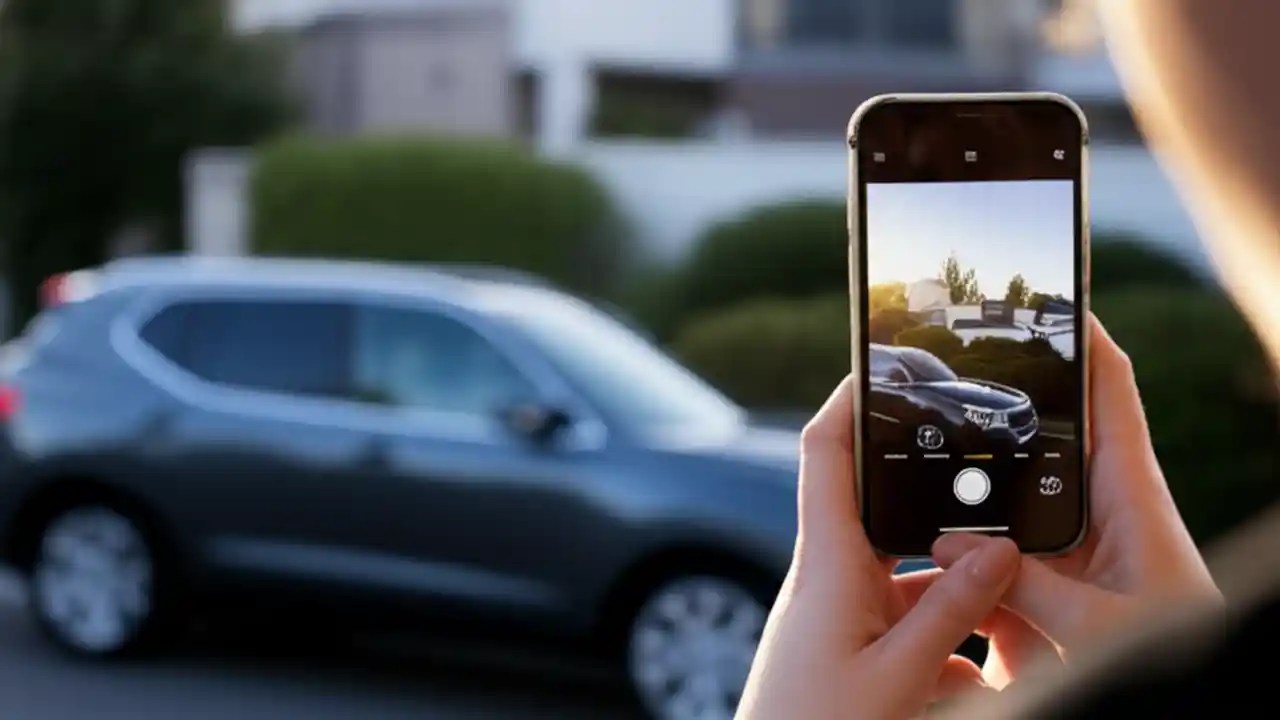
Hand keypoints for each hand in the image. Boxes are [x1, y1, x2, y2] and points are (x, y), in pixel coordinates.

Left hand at [737, 378, 1021, 719]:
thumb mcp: (898, 677)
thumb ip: (951, 612)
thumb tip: (994, 549)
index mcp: (826, 564)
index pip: (826, 452)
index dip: (850, 396)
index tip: (884, 358)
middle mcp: (830, 578)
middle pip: (887, 514)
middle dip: (940, 511)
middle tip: (993, 500)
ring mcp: (840, 615)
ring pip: (909, 578)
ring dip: (953, 595)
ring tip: (994, 621)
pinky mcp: (850, 650)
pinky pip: (906, 623)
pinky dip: (944, 639)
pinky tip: (978, 674)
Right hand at [921, 316, 1222, 686]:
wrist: (1174, 708)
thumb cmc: (1171, 659)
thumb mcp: (1102, 629)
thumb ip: (1026, 586)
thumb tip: (949, 544)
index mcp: (1130, 498)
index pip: (1111, 392)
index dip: (1084, 336)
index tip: (1046, 292)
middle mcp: (1094, 516)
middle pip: (1043, 435)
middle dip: (996, 401)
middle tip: (946, 361)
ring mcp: (1064, 556)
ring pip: (1000, 500)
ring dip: (962, 486)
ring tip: (910, 455)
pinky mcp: (1037, 596)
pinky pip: (983, 562)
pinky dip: (950, 554)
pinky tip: (911, 551)